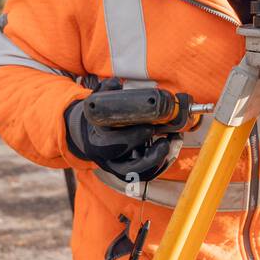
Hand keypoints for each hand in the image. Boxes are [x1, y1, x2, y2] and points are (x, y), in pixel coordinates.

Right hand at [64, 78, 186, 181]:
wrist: (88, 133)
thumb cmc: (98, 117)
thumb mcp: (97, 103)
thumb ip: (105, 92)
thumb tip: (115, 83)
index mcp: (97, 142)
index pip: (113, 145)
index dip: (132, 138)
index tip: (149, 128)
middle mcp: (107, 160)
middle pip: (128, 168)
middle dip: (150, 156)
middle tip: (166, 140)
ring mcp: (117, 167)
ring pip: (138, 175)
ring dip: (157, 163)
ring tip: (170, 145)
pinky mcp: (126, 171)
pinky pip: (143, 175)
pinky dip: (158, 166)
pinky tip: (169, 150)